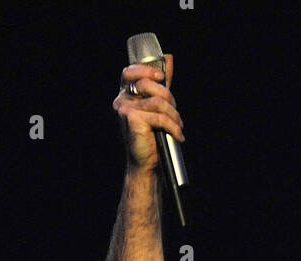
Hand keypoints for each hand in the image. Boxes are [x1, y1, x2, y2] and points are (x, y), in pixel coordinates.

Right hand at [113, 53, 183, 171]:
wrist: (147, 164)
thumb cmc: (151, 137)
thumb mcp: (157, 105)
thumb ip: (161, 82)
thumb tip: (169, 58)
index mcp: (125, 95)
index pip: (130, 72)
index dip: (146, 69)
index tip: (162, 77)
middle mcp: (121, 100)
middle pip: (149, 85)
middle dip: (168, 98)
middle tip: (176, 114)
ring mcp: (125, 109)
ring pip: (157, 102)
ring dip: (174, 115)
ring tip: (178, 127)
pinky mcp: (132, 119)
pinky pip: (159, 116)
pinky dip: (173, 127)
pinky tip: (178, 135)